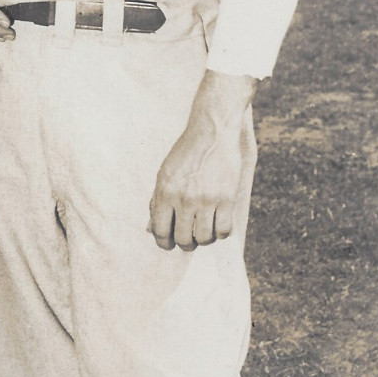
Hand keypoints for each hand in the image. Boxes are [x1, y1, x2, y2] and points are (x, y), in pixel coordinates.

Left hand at [148, 71, 255, 249]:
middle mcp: (183, 198)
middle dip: (185, 244)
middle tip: (190, 240)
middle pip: (182, 239)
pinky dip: (222, 232)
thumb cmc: (186, 154)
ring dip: (205, 240)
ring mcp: (205, 199)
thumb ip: (157, 202)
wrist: (211, 132)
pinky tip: (220, 223)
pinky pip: (224, 230)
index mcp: (165, 193)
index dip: (164, 243)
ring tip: (206, 231)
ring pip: (204, 238)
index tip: (170, 244)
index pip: (160, 231)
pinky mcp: (227, 198)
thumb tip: (150, 230)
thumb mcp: (164, 174)